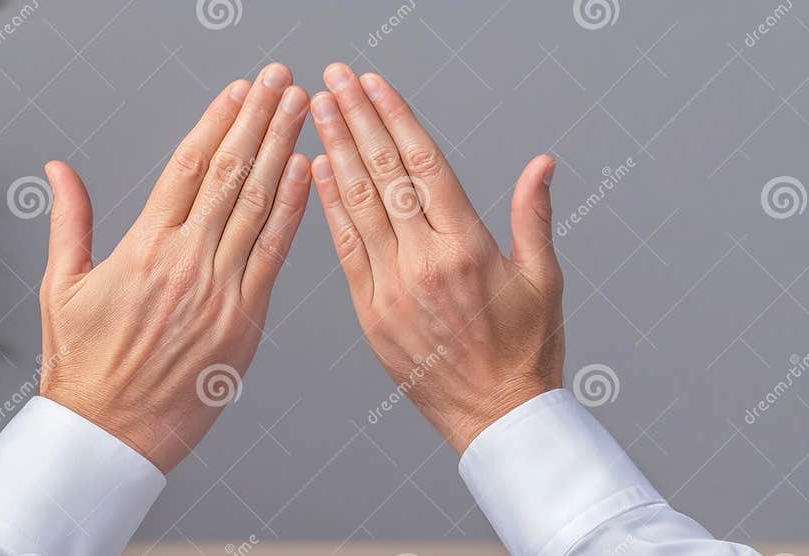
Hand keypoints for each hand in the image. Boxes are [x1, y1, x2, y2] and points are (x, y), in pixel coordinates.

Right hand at [37, 63, 309, 472]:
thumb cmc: (83, 366)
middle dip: (260, 120)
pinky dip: (292, 211)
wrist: (110, 434)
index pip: (186, 167)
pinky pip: (274, 254)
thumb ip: (68, 221)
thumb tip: (59, 168)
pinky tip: (306, 173)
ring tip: (302, 110)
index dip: (217, 122)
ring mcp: (219, 290)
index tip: (240, 90)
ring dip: (284, 150)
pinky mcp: (245, 320)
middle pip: (230, 174)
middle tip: (283, 79)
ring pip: (257, 205)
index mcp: (141, 248)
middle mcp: (185, 261)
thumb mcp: (60, 287)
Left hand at [309, 64, 563, 453]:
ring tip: (316, 110)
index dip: (395, 118)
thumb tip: (541, 162)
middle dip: (356, 120)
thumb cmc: (525, 349)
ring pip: (357, 206)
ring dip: (334, 151)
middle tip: (332, 79)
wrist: (496, 416)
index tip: (373, 84)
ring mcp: (393, 288)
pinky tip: (315, 170)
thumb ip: (533, 216)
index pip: (424, 165)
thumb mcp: (544, 279)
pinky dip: (329, 208)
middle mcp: (426, 261)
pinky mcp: (370, 313)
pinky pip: (345, 250)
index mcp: (469, 247)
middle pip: (384, 176)